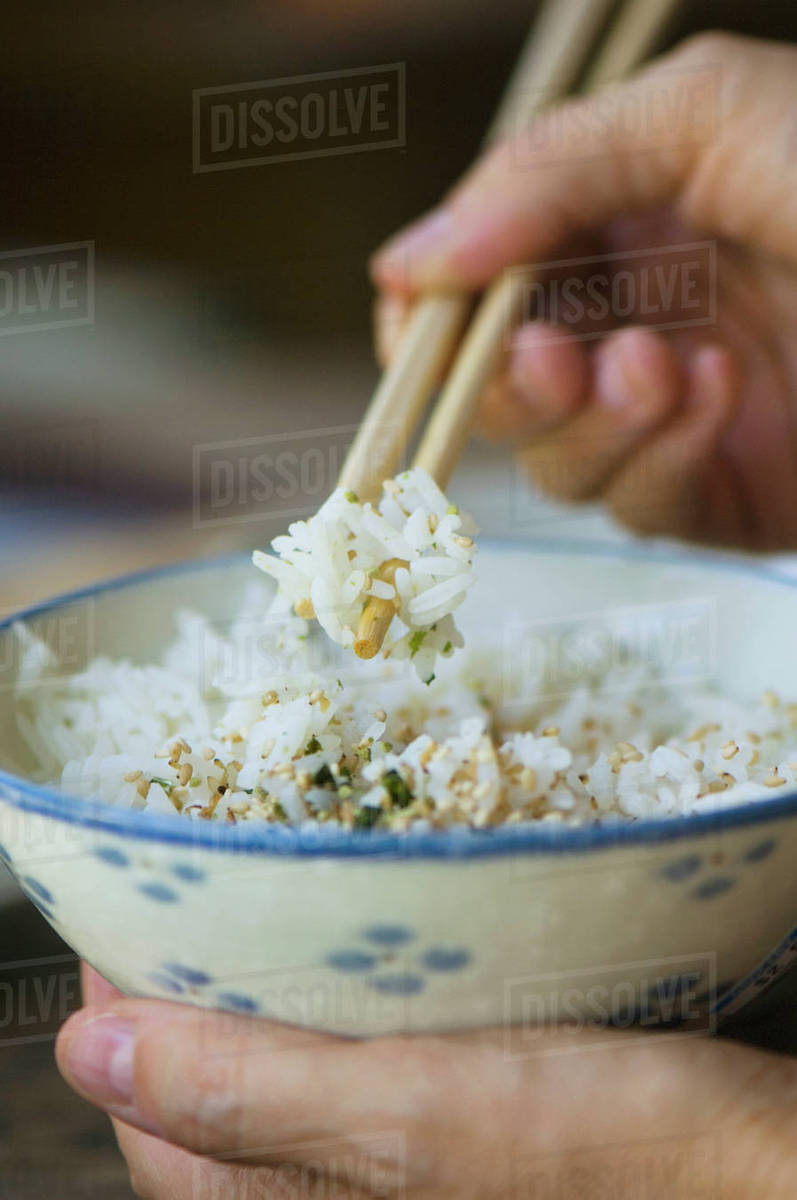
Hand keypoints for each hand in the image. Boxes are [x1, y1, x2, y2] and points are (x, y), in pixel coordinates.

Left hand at [57, 966, 796, 1197]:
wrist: (757, 1165)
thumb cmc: (617, 1151)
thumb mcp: (420, 1117)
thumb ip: (254, 1093)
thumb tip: (89, 1055)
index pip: (157, 1121)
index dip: (124, 1012)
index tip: (124, 908)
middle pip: (216, 1099)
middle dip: (190, 993)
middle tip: (193, 884)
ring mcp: (400, 1174)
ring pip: (287, 1075)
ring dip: (263, 988)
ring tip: (260, 893)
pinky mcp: (453, 1137)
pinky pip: (359, 1067)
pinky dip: (340, 998)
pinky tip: (363, 939)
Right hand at [371, 34, 796, 550]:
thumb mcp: (700, 114)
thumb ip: (546, 173)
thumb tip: (409, 263)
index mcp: (614, 231)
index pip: (477, 290)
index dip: (433, 310)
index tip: (424, 308)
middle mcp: (631, 327)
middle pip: (498, 391)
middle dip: (506, 379)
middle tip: (547, 356)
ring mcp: (671, 420)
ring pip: (557, 462)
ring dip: (591, 419)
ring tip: (659, 365)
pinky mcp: (718, 496)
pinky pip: (639, 505)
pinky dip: (660, 455)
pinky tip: (720, 395)